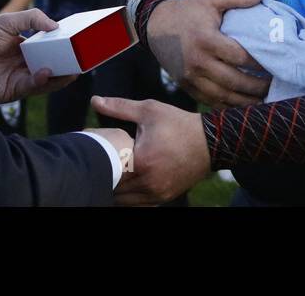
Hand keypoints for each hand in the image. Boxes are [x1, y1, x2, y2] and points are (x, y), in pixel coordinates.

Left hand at [0, 9, 78, 102]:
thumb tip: (56, 25)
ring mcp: (22, 78)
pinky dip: (42, 81)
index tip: (75, 46)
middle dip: (66, 66)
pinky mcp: (15, 90)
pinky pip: (34, 87)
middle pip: (52, 66)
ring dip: (60, 77)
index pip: (49, 50)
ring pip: (47, 80)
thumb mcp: (9, 20)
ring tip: (71, 72)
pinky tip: (46, 72)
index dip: (62, 49)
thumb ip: (33, 18)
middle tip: (80, 62)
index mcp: (26, 48)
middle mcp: (26, 64)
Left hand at [91, 97, 211, 204]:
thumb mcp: (149, 111)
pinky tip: (129, 180)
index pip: (107, 168)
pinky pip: (137, 204)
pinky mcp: (163, 198)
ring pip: (123, 199)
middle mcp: (148, 183)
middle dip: (106, 173)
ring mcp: (156, 193)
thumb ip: (119, 107)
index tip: (94, 149)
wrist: (209, 143)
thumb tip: (95, 100)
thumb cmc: (178, 124)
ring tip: (115, 170)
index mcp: (141, 161)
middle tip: (102, 160)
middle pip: (113, 186)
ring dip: (116, 187)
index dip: (98, 158)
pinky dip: (129, 195)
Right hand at [144, 0, 269, 106]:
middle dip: (256, 86)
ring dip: (245, 101)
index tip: (275, 64)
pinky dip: (228, 106)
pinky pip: (210, 101)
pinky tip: (243, 105)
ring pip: (223, 96)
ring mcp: (191, 77)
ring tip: (263, 100)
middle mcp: (198, 62)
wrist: (155, 26)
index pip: (239, 57)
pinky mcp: (186, 86)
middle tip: (274, 86)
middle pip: (233, 81)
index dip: (259, 63)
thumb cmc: (187, 11)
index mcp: (206, 40)